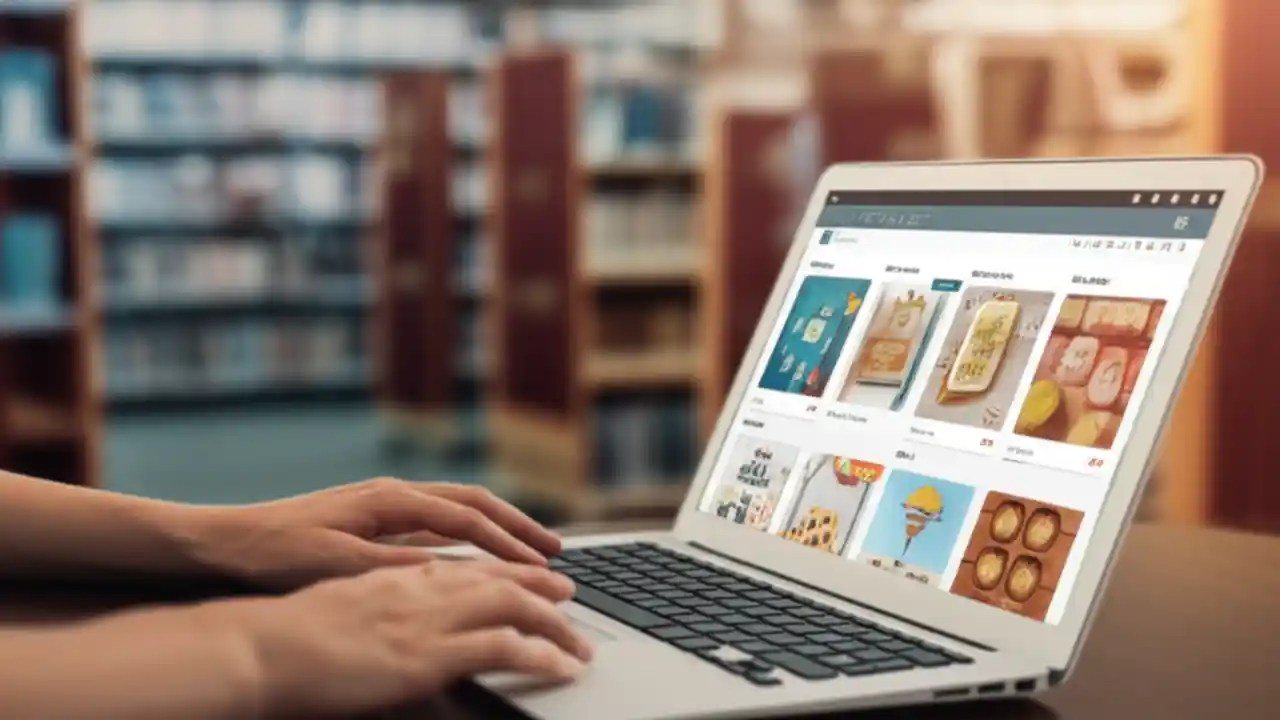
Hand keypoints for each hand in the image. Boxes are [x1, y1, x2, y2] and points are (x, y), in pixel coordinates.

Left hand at [197, 478, 561, 589]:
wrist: (225, 539)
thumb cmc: (275, 552)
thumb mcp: (337, 564)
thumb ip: (395, 565)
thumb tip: (450, 570)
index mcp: (390, 499)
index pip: (467, 519)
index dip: (508, 543)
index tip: (542, 565)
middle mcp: (393, 493)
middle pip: (473, 502)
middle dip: (518, 525)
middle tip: (556, 549)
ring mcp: (384, 502)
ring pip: (458, 507)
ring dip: (498, 526)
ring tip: (530, 547)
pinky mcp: (373, 516)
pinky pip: (437, 520)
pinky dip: (469, 533)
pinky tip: (477, 551)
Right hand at [223, 560, 592, 717]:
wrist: (259, 649)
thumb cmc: (286, 636)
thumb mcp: (341, 606)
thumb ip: (379, 603)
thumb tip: (398, 618)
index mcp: (397, 573)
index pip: (466, 562)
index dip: (505, 566)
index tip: (532, 574)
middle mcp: (421, 585)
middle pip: (498, 576)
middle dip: (538, 584)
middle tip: (569, 596)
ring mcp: (428, 616)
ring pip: (512, 604)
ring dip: (553, 623)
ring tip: (579, 644)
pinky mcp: (430, 653)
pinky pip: (504, 645)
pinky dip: (541, 654)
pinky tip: (562, 668)